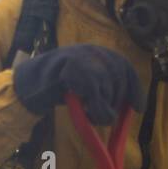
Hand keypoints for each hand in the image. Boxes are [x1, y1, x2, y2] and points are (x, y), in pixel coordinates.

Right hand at [13, 45, 142, 124]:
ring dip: (103, 110)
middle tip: (102, 116)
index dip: (134, 90)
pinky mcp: (80, 73)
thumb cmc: (58, 86)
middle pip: (119, 81)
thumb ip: (105, 87)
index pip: (125, 68)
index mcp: (98, 52)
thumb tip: (129, 106)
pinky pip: (98, 97)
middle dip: (115, 103)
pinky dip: (96, 112)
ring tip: (88, 113)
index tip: (137, 108)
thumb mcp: (85, 83)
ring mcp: (87, 60)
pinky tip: (86, 113)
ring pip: (110, 91)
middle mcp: (95, 52)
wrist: (30, 83)